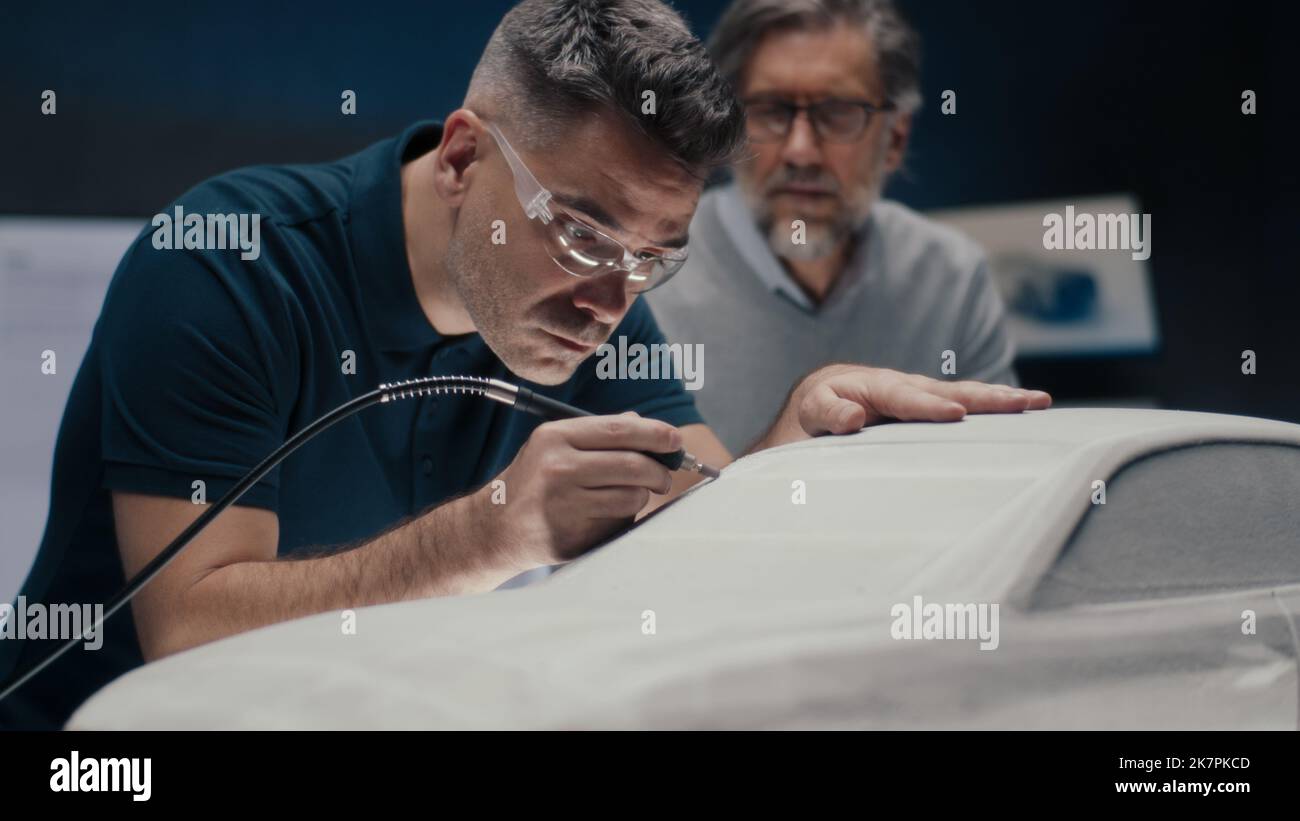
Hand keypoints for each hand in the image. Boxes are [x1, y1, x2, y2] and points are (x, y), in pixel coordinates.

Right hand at [475, 412, 678, 568]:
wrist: (496, 528)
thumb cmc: (535, 481)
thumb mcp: (555, 446)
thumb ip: (599, 432)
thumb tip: (645, 423)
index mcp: (555, 437)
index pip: (620, 430)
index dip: (656, 434)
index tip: (675, 441)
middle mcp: (558, 468)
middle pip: (633, 465)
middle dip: (660, 471)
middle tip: (664, 476)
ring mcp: (564, 505)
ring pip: (632, 497)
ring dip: (641, 497)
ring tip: (629, 496)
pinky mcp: (573, 535)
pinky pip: (619, 523)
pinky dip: (623, 519)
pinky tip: (604, 516)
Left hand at [770, 364, 1051, 442]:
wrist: (827, 399)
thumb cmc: (819, 408)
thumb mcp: (813, 410)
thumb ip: (828, 413)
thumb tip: (853, 418)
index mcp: (877, 387)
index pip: (906, 398)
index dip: (929, 407)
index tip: (955, 415)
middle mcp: (908, 386)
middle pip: (951, 391)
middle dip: (986, 397)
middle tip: (1025, 401)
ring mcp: (925, 396)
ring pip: (967, 396)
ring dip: (1002, 400)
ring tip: (1039, 403)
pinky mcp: (935, 407)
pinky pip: (967, 406)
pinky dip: (995, 409)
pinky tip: (1026, 415)